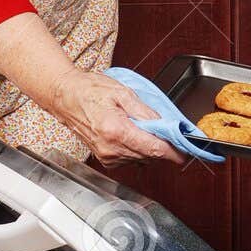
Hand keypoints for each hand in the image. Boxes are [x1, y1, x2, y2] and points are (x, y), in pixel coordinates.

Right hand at [50, 68, 184, 166]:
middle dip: (163, 147)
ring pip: (141, 159)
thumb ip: (145, 111)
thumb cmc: (89, 91)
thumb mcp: (122, 92)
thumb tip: (165, 124)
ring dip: (150, 148)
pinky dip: (138, 150)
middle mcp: (111, 148)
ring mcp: (107, 156)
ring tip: (145, 129)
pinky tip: (134, 135)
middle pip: (150, 156)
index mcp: (116, 131)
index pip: (153, 149)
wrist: (65, 97)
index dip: (173, 152)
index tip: (185, 152)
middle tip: (170, 134)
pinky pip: (131, 159)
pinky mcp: (105, 159)